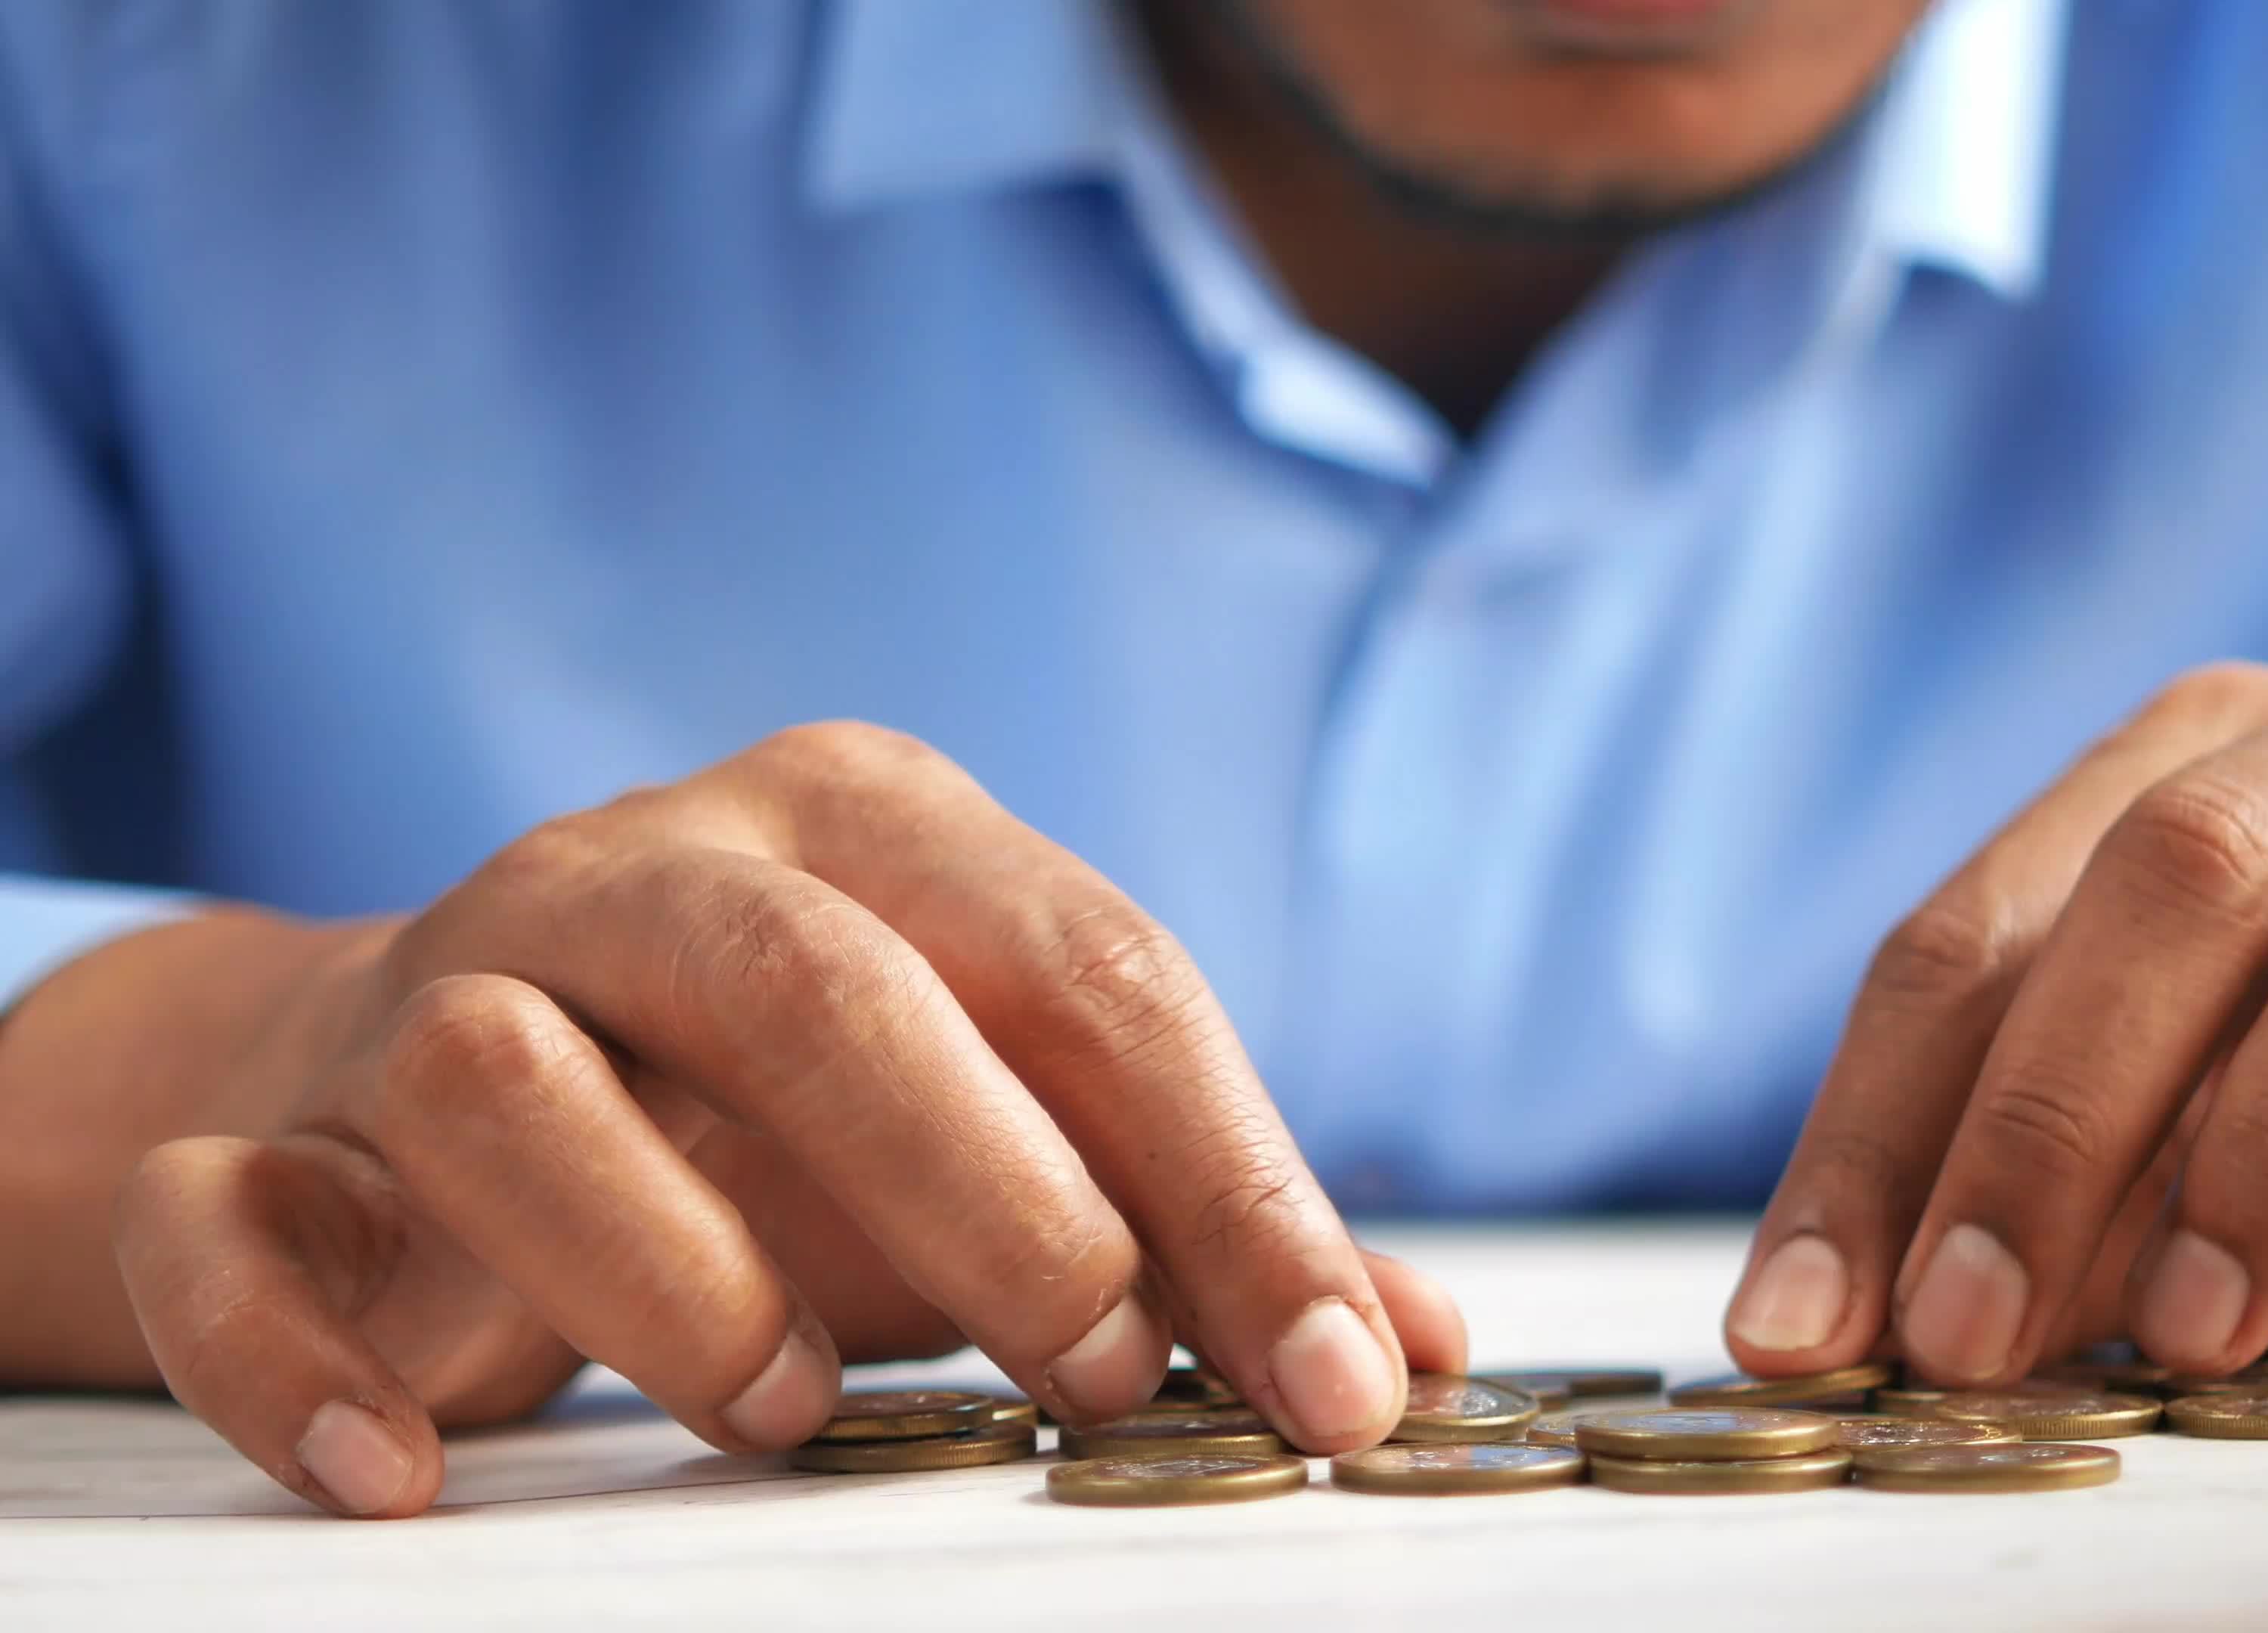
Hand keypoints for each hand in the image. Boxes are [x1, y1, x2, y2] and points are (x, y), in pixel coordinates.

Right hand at [103, 723, 1463, 1516]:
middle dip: (993, 1193)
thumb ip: (1188, 1218)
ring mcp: (439, 985)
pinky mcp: (272, 1135)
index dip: (1238, 1186)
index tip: (1337, 1381)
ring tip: (794, 1407)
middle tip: (1098, 1366)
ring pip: (513, 1077)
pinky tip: (413, 1465)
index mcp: (866, 828)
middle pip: (821, 983)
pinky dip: (310, 1354)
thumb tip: (1407, 1344)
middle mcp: (650, 870)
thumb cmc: (764, 1109)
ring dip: (670, 1269)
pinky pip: (243, 1223)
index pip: (1096, 976)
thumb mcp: (996, 1130)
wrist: (414, 1073)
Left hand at [1725, 660, 2267, 1383]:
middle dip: (2047, 1121)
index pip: (1983, 928)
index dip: (1878, 1126)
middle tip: (1970, 1336)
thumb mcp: (2212, 1122)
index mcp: (2215, 763)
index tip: (1801, 1322)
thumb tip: (1872, 1320)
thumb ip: (2069, 1178)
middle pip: (2184, 876)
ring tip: (2201, 1334)